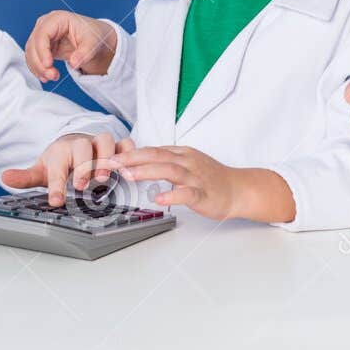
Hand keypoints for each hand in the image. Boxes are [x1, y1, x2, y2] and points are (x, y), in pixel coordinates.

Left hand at [0, 131, 132, 206]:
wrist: (75, 144)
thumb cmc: (60, 161)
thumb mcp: (42, 170)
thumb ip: (25, 177)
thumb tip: (4, 177)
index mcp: (61, 150)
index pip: (58, 167)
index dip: (56, 185)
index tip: (55, 201)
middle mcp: (82, 144)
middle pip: (84, 147)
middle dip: (83, 166)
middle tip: (82, 185)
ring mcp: (100, 144)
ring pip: (106, 141)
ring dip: (106, 158)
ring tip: (104, 178)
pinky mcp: (117, 146)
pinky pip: (126, 143)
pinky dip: (128, 152)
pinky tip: (127, 168)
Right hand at [25, 11, 117, 81]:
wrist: (94, 40)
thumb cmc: (93, 35)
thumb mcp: (93, 43)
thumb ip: (84, 53)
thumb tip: (74, 63)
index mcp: (58, 18)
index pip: (43, 33)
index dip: (42, 50)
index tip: (48, 64)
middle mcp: (46, 25)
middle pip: (33, 44)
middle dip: (39, 63)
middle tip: (52, 76)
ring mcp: (42, 35)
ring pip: (31, 53)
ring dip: (38, 68)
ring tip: (52, 77)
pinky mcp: (42, 46)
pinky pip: (34, 58)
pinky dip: (37, 69)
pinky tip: (45, 77)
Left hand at [115, 145, 291, 222]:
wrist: (238, 189)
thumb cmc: (211, 178)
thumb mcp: (188, 162)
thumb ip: (167, 160)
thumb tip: (141, 160)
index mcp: (182, 154)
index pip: (153, 150)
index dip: (131, 153)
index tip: (111, 157)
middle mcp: (188, 162)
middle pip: (157, 156)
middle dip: (133, 158)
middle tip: (112, 163)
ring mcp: (196, 178)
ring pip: (170, 171)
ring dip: (148, 171)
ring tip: (130, 175)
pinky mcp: (204, 194)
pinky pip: (187, 194)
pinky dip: (172, 195)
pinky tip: (159, 199)